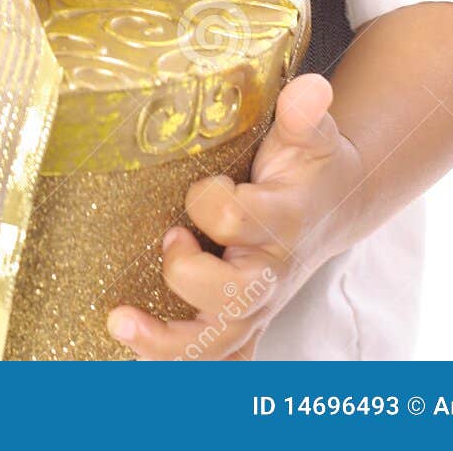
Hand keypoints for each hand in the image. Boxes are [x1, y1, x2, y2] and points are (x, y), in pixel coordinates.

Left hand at [105, 72, 363, 359]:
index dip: (208, 200)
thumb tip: (310, 86)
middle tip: (170, 237)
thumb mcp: (309, 135)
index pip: (233, 219)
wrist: (333, 205)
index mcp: (281, 223)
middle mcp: (268, 275)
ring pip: (214, 345)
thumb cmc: (308, 166)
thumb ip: (303, 113)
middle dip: (187, 271)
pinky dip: (178, 364)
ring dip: (164, 341)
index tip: (203, 184)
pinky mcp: (245, 324)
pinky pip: (215, 362)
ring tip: (119, 321)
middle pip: (227, 295)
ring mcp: (256, 307)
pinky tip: (137, 352)